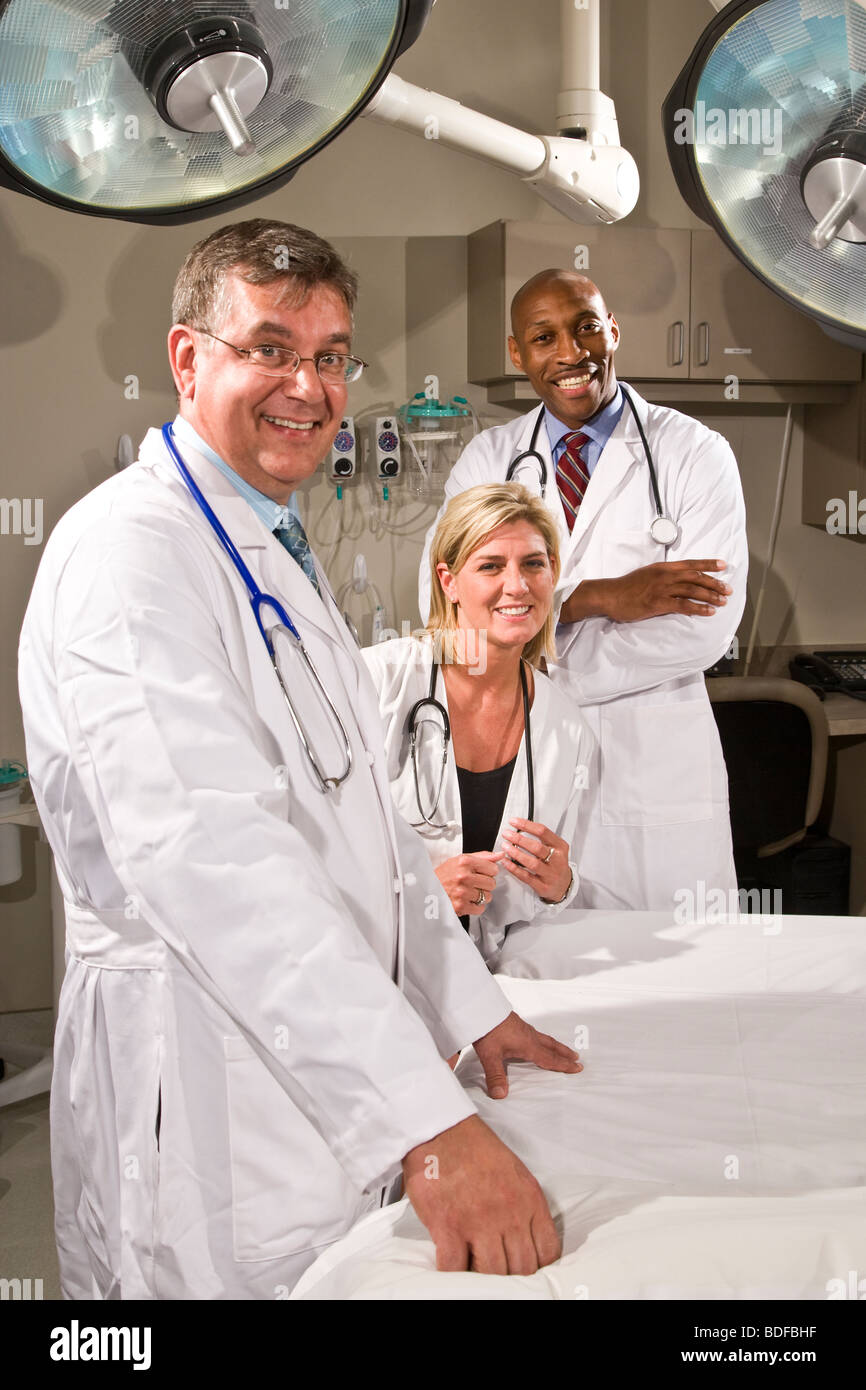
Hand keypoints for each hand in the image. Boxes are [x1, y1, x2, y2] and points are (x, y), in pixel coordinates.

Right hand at [402, 1114, 560, 1274]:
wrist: (440, 1129)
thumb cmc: (474, 1149)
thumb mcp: (515, 1172)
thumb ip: (524, 1207)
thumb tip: (524, 1241)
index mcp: (529, 1199)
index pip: (548, 1252)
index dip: (538, 1268)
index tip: (527, 1271)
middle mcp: (509, 1213)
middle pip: (522, 1268)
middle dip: (512, 1277)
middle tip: (499, 1274)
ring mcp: (479, 1222)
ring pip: (493, 1274)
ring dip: (485, 1278)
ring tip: (476, 1271)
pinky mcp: (448, 1226)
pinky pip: (456, 1268)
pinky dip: (455, 1275)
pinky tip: (453, 1268)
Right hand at [434, 851, 503, 915]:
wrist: (428, 889)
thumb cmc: (444, 874)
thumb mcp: (460, 860)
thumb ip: (482, 856)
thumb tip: (500, 855)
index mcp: (465, 862)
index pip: (493, 868)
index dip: (489, 872)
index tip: (483, 873)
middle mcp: (464, 876)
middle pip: (492, 883)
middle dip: (485, 884)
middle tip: (475, 883)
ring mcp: (462, 892)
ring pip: (487, 896)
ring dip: (481, 896)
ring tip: (470, 892)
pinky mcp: (461, 906)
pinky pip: (480, 908)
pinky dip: (476, 906)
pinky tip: (467, 900)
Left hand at [473, 1009, 581, 1099]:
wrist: (481, 1008)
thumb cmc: (488, 1029)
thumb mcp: (490, 1056)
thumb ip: (496, 1076)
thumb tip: (501, 1095)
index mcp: (528, 1045)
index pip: (550, 1058)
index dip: (564, 1065)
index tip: (577, 1067)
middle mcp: (529, 1036)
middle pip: (551, 1046)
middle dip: (564, 1053)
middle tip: (576, 1058)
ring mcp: (523, 1029)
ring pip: (544, 1038)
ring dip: (555, 1045)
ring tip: (561, 1049)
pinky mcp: (516, 1024)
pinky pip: (536, 1034)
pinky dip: (543, 1039)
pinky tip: (536, 1039)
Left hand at [500, 817, 571, 903]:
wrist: (564, 885)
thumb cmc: (556, 863)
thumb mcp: (555, 847)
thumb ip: (541, 838)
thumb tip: (519, 828)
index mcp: (560, 846)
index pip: (542, 831)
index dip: (526, 825)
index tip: (514, 822)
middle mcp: (557, 860)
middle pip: (536, 847)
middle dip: (519, 839)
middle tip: (507, 834)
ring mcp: (551, 874)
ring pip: (532, 863)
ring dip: (516, 853)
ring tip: (505, 847)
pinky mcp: (543, 886)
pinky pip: (526, 877)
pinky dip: (514, 869)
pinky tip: (506, 862)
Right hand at [560, 559, 730, 623]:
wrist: (610, 595)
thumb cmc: (626, 587)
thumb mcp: (647, 576)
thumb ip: (663, 578)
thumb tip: (677, 584)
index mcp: (663, 567)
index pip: (691, 563)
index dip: (709, 563)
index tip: (723, 565)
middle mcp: (665, 575)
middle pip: (696, 577)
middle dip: (715, 583)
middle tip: (728, 589)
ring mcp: (662, 588)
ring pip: (693, 590)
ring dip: (711, 595)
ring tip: (723, 601)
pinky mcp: (658, 603)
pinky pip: (684, 605)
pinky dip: (699, 608)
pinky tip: (708, 611)